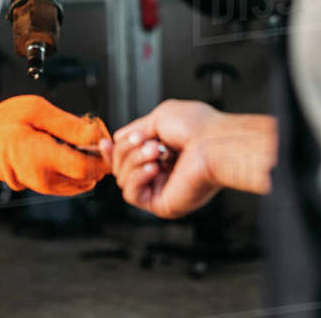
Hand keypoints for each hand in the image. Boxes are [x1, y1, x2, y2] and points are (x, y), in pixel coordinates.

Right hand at [0, 95, 110, 195]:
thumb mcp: (34, 110)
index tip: (102, 136)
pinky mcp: (44, 187)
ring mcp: (45, 187)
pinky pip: (71, 180)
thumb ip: (68, 124)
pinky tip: (68, 147)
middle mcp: (45, 179)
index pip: (89, 168)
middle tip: (92, 132)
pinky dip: (76, 166)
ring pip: (83, 180)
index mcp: (42, 158)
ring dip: (88, 161)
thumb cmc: (0, 125)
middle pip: (90, 176)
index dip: (103, 154)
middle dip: (98, 156)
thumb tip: (97, 134)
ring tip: (77, 137)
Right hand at [98, 100, 276, 218]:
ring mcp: (161, 188)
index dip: (112, 151)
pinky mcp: (162, 203)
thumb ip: (135, 130)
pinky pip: (132, 194)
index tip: (104, 142)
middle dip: (127, 150)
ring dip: (134, 160)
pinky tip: (153, 168)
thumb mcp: (159, 117)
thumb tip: (116, 140)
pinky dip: (137, 178)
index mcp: (163, 152)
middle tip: (146, 141)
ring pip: (123, 179)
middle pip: (120, 166)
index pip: (126, 158)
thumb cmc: (199, 128)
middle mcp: (162, 172)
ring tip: (156, 151)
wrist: (216, 143)